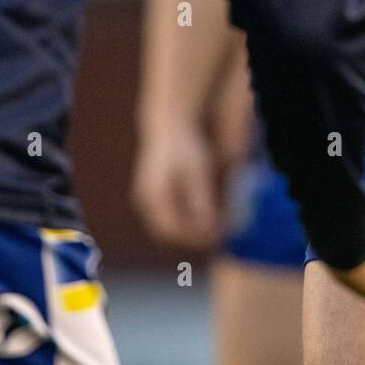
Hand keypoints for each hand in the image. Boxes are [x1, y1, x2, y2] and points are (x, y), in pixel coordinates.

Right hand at [131, 123, 224, 248]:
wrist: (170, 127)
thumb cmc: (185, 146)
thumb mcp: (197, 171)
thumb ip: (200, 200)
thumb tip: (209, 227)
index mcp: (153, 196)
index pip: (170, 229)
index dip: (193, 237)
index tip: (215, 237)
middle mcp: (145, 202)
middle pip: (167, 233)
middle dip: (192, 238)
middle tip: (218, 237)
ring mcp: (147, 202)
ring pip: (167, 228)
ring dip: (190, 232)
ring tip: (215, 229)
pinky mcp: (154, 199)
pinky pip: (169, 219)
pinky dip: (186, 222)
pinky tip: (206, 217)